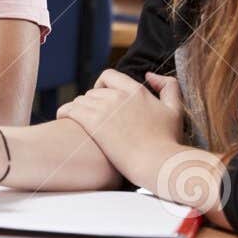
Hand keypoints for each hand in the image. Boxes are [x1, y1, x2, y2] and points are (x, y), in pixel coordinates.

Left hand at [55, 70, 185, 185]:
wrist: (158, 162)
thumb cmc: (168, 141)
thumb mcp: (175, 109)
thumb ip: (168, 87)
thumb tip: (149, 75)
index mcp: (136, 90)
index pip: (109, 76)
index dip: (102, 85)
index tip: (102, 99)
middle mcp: (118, 95)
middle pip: (93, 91)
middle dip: (91, 102)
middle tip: (92, 118)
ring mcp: (104, 108)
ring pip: (80, 100)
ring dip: (78, 110)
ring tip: (77, 122)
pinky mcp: (93, 122)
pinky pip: (69, 110)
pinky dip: (64, 113)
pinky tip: (62, 120)